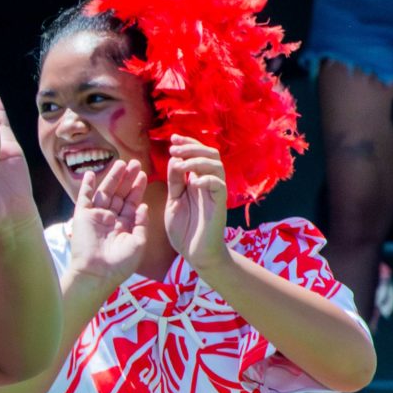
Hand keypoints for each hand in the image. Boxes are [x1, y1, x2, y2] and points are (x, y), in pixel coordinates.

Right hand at [65, 157, 148, 288]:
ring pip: (105, 192)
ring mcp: (96, 216)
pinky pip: (84, 197)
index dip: (137, 188)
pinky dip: (86, 186)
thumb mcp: (138, 243)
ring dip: (112, 177)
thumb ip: (141, 223)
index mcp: (124, 226)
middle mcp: (110, 219)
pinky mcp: (82, 216)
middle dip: (127, 178)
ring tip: (120, 163)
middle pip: (120, 194)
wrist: (97, 273)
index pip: (131, 202)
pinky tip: (90, 174)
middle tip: (134, 163)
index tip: (143, 174)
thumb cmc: (120, 263)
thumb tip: (143, 205)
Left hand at [162, 135, 229, 273]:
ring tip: (181, 165)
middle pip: (211, 155)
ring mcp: (215, 194)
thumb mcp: (174, 200)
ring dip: (197, 161)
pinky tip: (193, 183)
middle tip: (174, 149)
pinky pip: (219, 186)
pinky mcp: (220, 205)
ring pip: (216, 166)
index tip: (172, 139)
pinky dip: (207, 180)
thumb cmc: (184, 229)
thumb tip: (174, 159)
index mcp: (197, 181)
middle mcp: (208, 184)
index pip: (198, 154)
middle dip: (192, 147)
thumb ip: (175, 182)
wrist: (196, 254)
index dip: (187, 143)